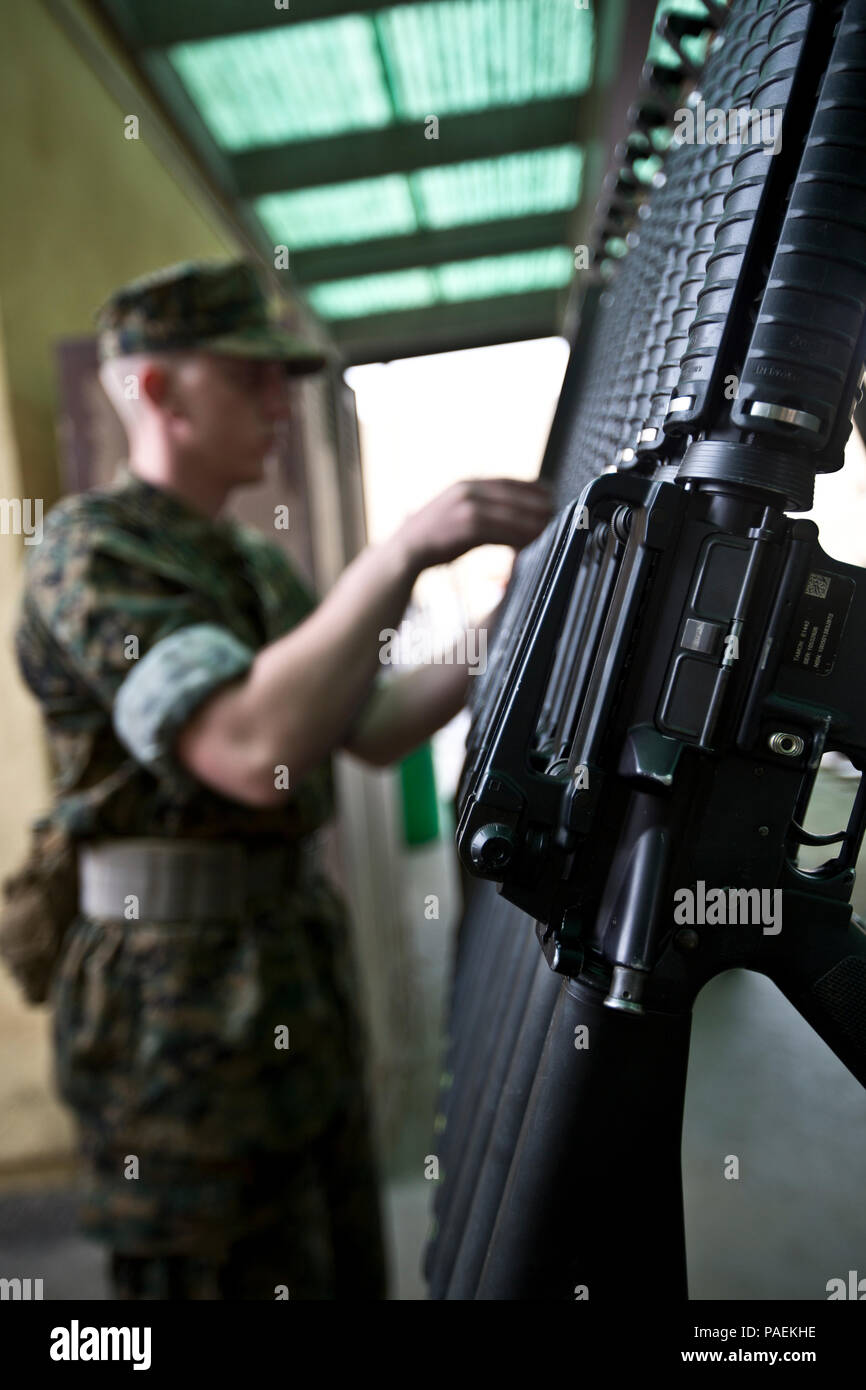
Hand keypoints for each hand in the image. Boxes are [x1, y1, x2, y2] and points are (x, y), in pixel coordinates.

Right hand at [397, 477, 553, 571]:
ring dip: (532, 523)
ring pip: (511, 513)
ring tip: (547, 531)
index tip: (551, 498)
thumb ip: (481, 507)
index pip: (510, 482)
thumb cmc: (435, 536)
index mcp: (468, 484)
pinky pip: (502, 531)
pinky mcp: (467, 527)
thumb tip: (510, 514)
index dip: (534, 490)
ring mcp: (467, 507)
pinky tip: (529, 543)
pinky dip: (518, 537)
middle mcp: (469, 491)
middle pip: (515, 495)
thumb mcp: (457, 510)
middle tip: (556, 517)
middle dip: (538, 507)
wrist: (406, 549)